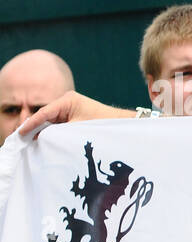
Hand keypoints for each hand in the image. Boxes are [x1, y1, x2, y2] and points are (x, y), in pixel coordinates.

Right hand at [19, 91, 133, 137]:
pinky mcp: (73, 116)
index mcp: (68, 100)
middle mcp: (67, 102)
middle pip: (45, 116)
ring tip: (31, 141)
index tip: (21, 133)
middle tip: (22, 139)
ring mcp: (69, 108)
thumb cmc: (103, 125)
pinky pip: (57, 124)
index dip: (31, 123)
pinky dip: (51, 132)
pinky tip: (44, 140)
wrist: (121, 125)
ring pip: (50, 120)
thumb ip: (59, 133)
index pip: (44, 112)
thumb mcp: (77, 129)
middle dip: (35, 127)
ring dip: (43, 130)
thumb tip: (41, 137)